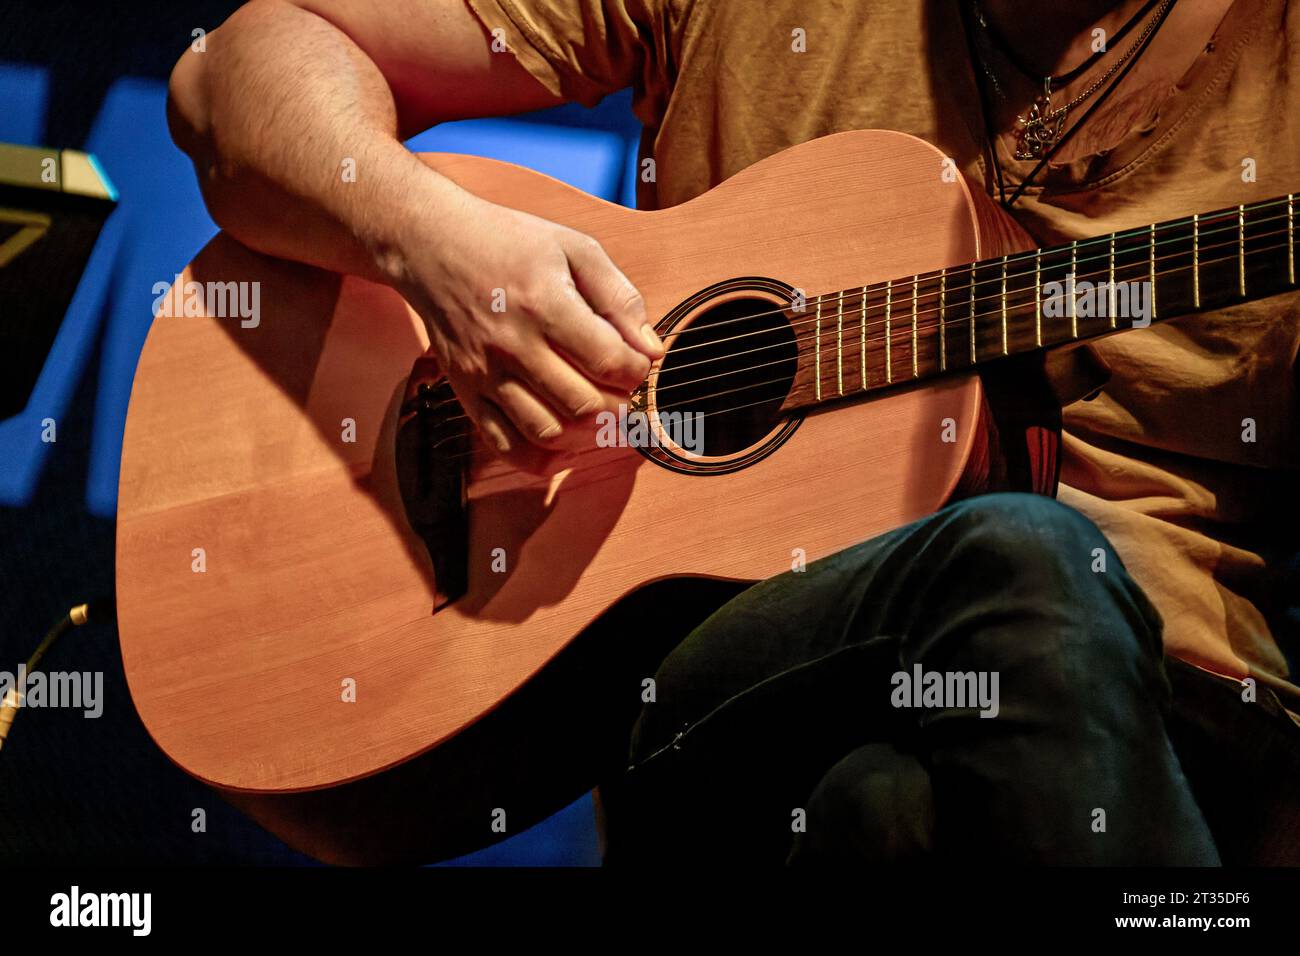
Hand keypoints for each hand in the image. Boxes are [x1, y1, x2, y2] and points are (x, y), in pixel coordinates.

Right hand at [390, 189, 662, 468]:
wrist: (430, 244)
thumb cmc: (505, 241)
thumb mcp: (574, 248)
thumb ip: (620, 297)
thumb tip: (651, 348)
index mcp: (544, 303)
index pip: (608, 361)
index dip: (637, 370)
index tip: (637, 364)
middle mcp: (513, 344)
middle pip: (584, 404)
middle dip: (619, 406)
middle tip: (623, 392)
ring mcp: (485, 372)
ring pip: (548, 432)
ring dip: (585, 435)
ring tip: (597, 415)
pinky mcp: (466, 391)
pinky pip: (504, 445)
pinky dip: (540, 457)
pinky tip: (561, 444)